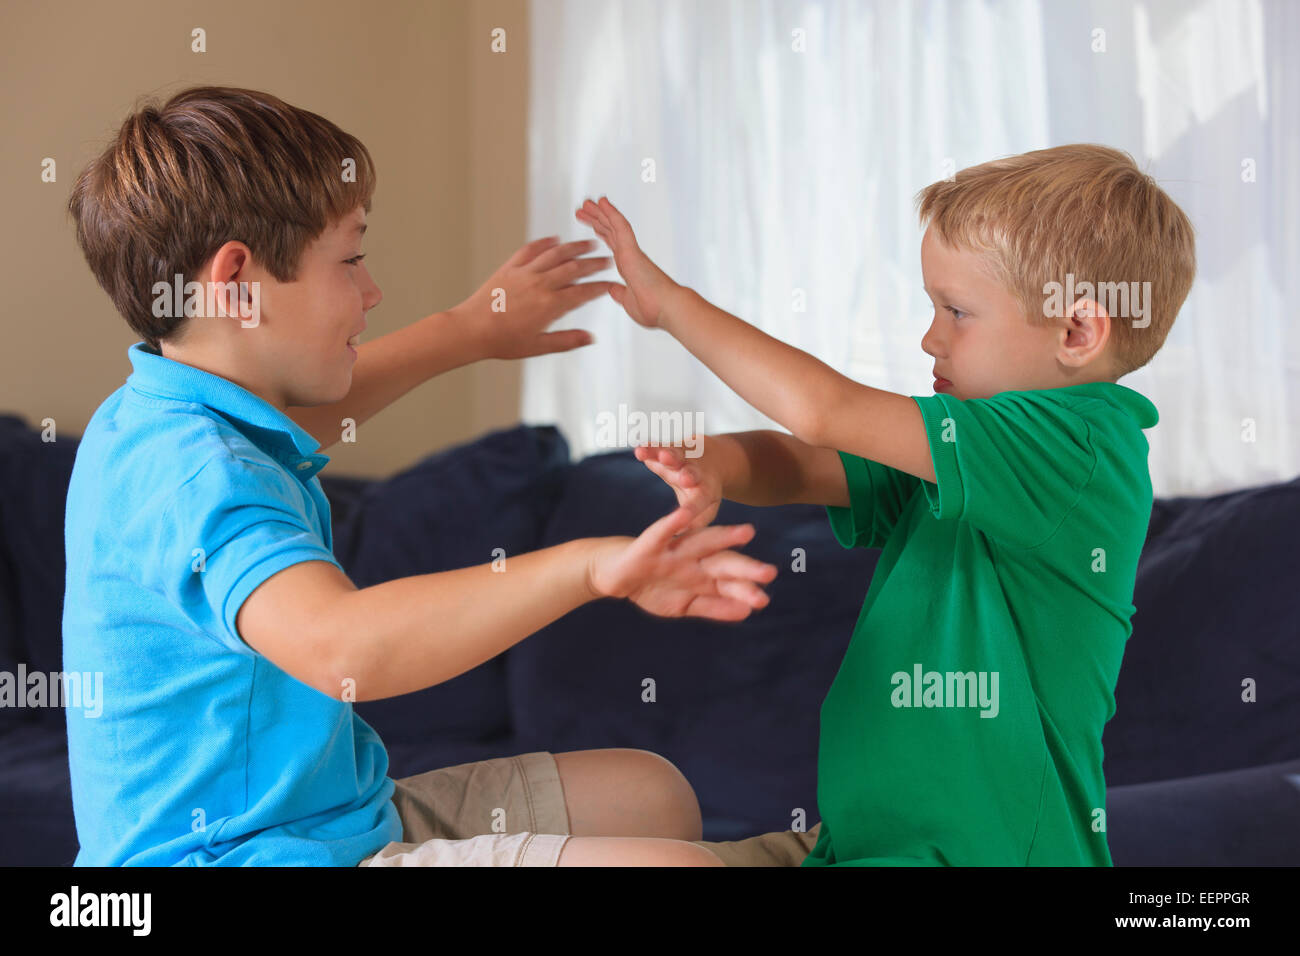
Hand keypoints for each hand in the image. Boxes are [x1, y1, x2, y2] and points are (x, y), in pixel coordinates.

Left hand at [451, 236, 615, 359]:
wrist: (471, 330)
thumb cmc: (502, 341)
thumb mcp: (538, 346)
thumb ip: (566, 340)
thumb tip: (589, 338)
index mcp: (550, 305)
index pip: (583, 292)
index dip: (600, 287)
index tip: (611, 283)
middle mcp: (540, 284)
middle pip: (574, 268)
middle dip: (594, 263)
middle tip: (607, 259)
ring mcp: (525, 273)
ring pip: (555, 254)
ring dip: (575, 247)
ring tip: (588, 243)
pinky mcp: (509, 268)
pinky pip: (530, 250)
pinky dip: (544, 243)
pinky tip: (554, 239)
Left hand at [575, 196, 678, 327]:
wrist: (668, 310)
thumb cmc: (654, 309)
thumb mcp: (628, 302)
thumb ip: (620, 293)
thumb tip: (612, 289)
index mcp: (627, 267)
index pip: (611, 242)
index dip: (600, 231)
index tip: (591, 222)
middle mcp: (629, 256)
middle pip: (609, 230)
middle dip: (596, 218)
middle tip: (584, 207)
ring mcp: (630, 251)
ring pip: (613, 224)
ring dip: (600, 211)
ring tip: (587, 201)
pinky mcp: (632, 250)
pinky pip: (620, 226)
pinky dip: (611, 213)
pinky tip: (603, 202)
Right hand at [587, 505, 775, 620]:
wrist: (614, 574)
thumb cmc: (653, 586)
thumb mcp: (684, 604)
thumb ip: (715, 606)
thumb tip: (747, 612)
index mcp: (702, 573)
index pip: (729, 581)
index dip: (746, 589)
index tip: (764, 600)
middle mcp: (693, 558)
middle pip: (723, 562)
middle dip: (745, 568)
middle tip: (769, 573)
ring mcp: (673, 550)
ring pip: (703, 542)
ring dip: (723, 536)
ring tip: (747, 532)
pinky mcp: (650, 543)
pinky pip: (662, 531)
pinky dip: (673, 522)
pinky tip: (685, 513)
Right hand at [635, 442, 720, 529]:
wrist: (713, 458)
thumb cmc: (703, 491)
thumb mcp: (705, 508)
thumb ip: (696, 521)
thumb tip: (680, 537)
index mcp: (704, 491)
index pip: (699, 502)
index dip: (692, 510)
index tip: (686, 520)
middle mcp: (695, 473)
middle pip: (692, 473)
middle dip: (688, 475)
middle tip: (686, 478)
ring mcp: (683, 458)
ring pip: (676, 455)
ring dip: (670, 456)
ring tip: (664, 455)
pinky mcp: (669, 447)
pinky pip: (658, 446)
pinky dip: (649, 448)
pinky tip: (639, 450)